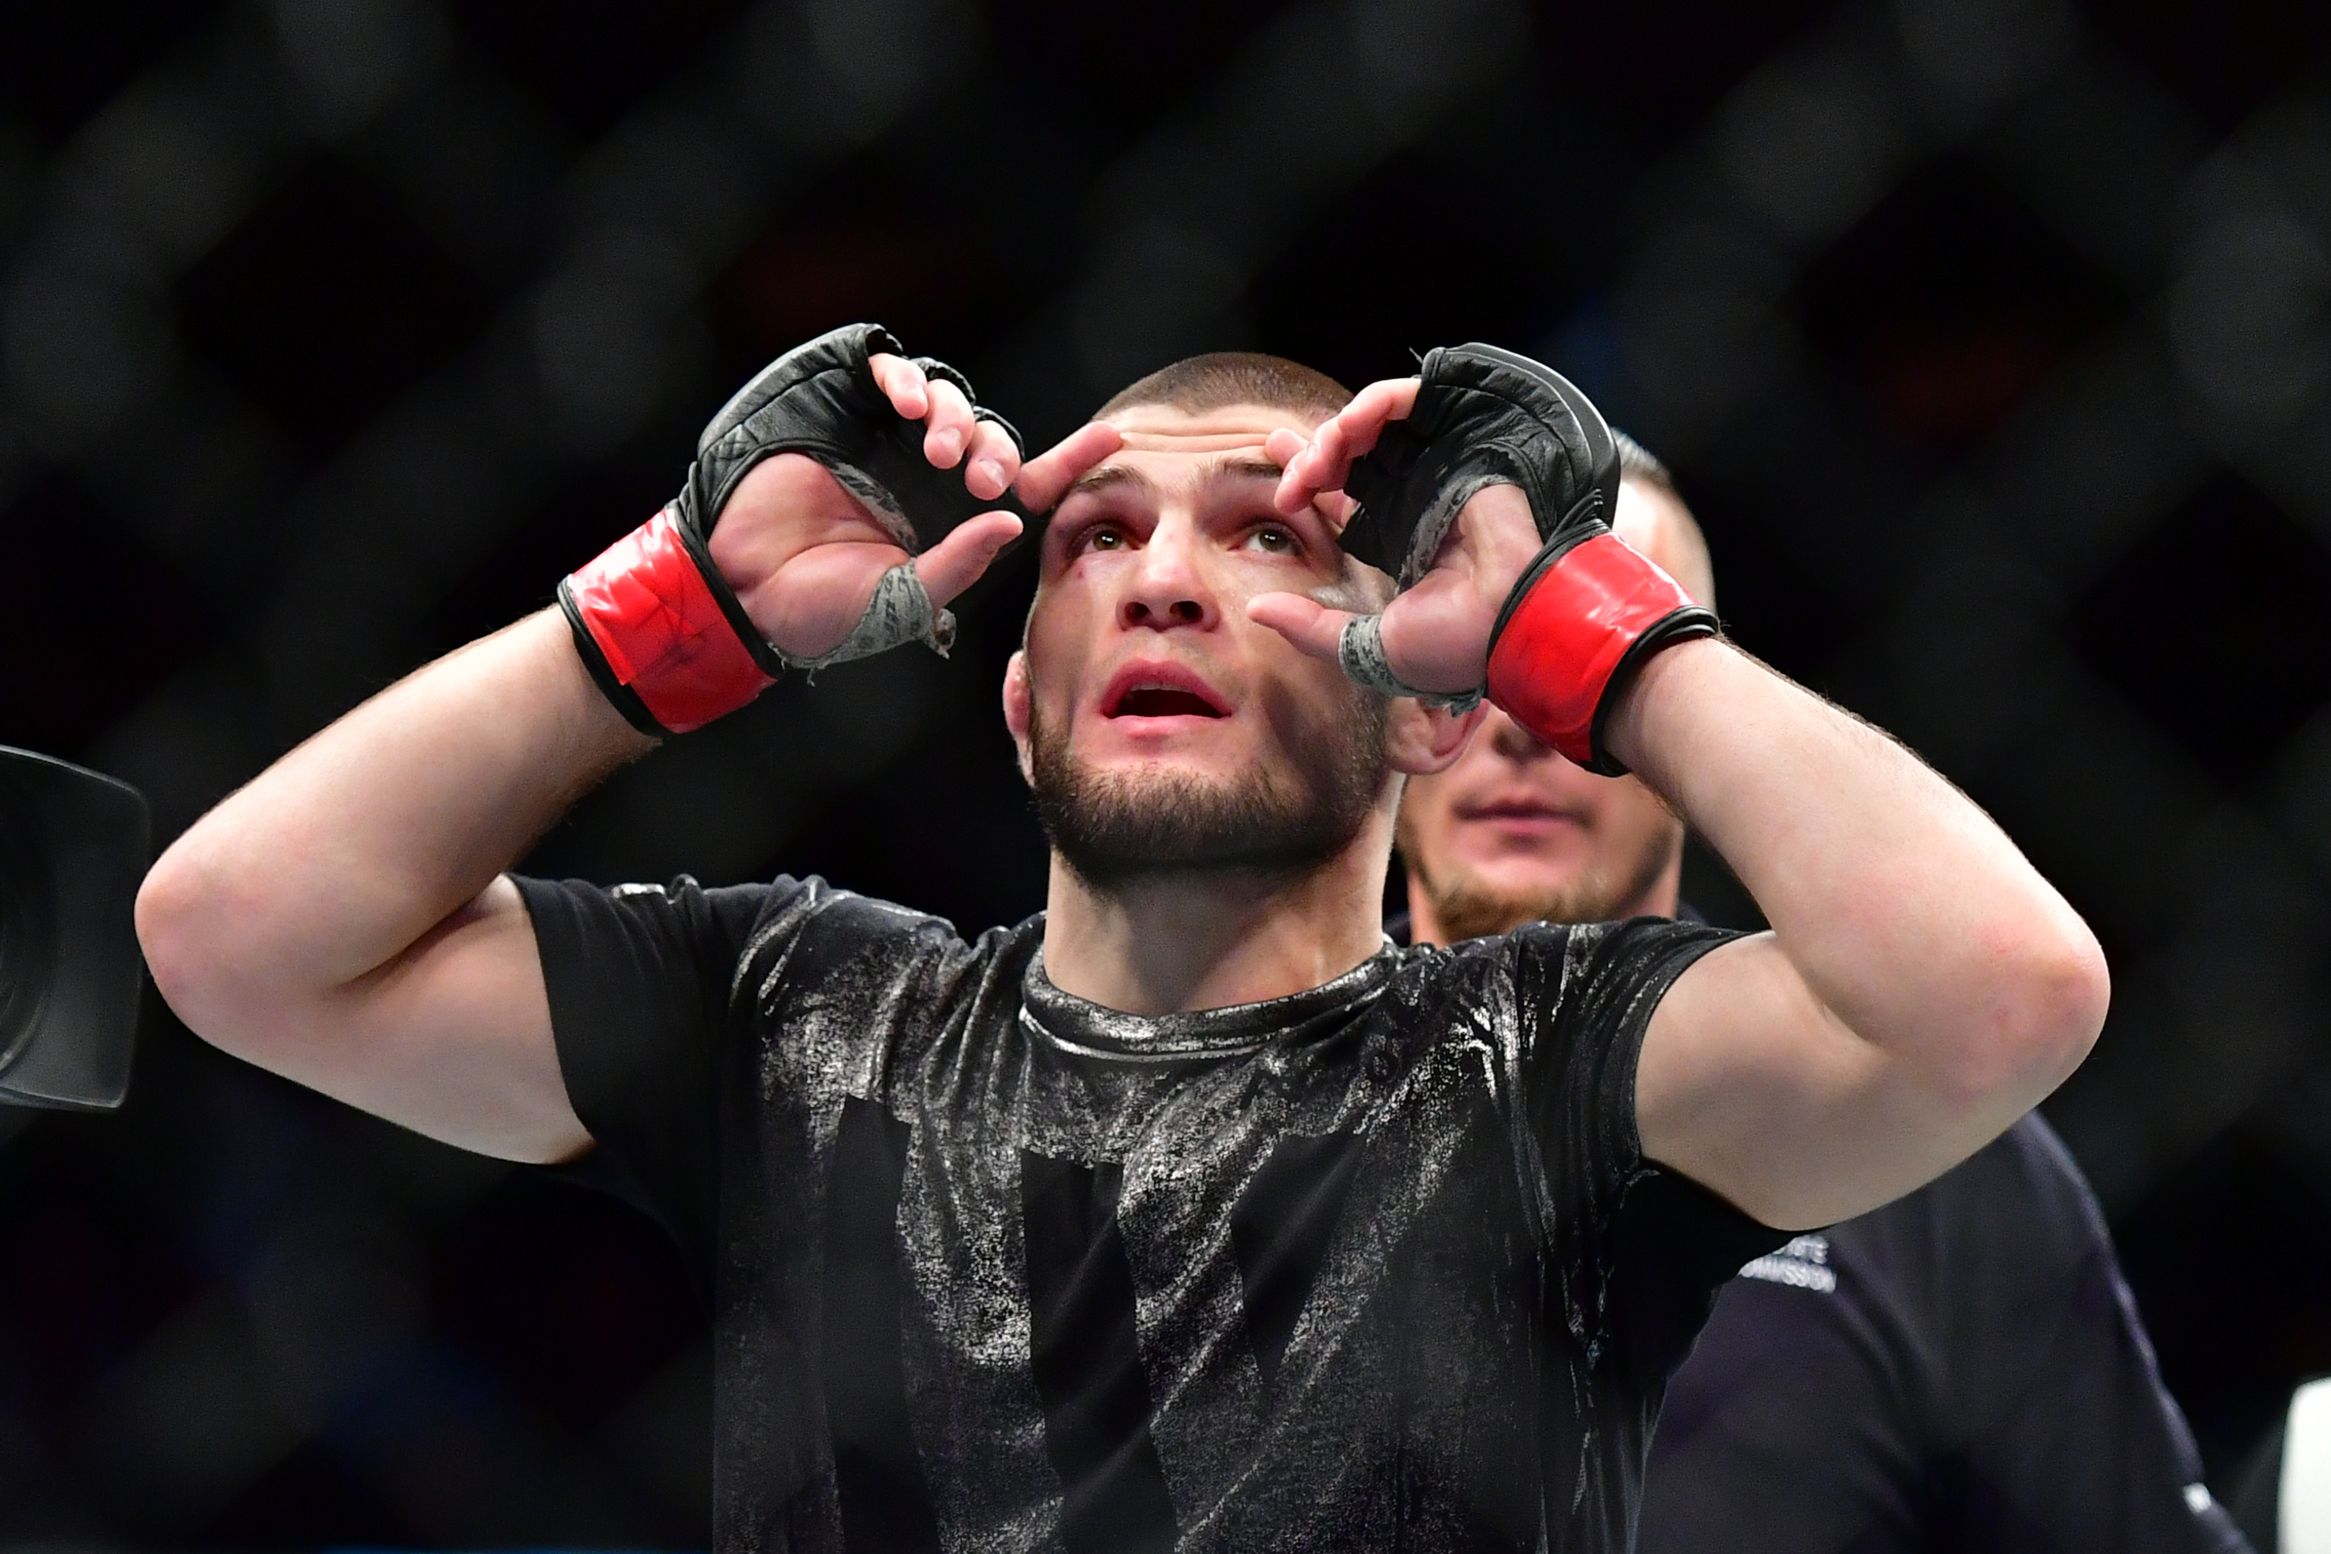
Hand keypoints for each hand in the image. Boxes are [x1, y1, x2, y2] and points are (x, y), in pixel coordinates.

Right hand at [708, 355, 1115, 660]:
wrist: (742, 591)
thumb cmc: (820, 613)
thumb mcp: (902, 603)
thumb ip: (957, 564)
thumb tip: (1011, 519)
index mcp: (949, 524)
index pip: (1022, 485)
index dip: (1067, 461)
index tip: (1114, 439)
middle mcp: (925, 481)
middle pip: (990, 437)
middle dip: (994, 449)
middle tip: (975, 479)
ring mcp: (885, 444)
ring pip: (948, 400)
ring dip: (954, 416)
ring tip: (934, 450)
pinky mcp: (844, 413)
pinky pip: (890, 371)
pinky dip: (906, 376)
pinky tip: (904, 402)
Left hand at [1246, 378, 1541, 696]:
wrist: (1514, 624)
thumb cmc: (1455, 648)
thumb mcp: (1368, 649)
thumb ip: (1313, 630)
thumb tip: (1255, 610)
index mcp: (1399, 540)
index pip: (1344, 498)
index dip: (1310, 479)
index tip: (1282, 480)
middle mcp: (1417, 499)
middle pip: (1352, 455)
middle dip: (1310, 455)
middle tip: (1289, 474)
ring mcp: (1437, 468)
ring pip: (1371, 428)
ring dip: (1332, 436)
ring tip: (1314, 463)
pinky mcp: (1456, 442)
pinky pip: (1404, 403)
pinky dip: (1369, 405)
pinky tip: (1343, 431)